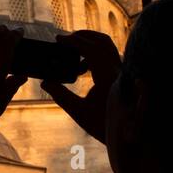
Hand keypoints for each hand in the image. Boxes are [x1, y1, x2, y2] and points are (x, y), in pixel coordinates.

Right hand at [41, 30, 121, 144]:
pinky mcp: (121, 75)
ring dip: (89, 45)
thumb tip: (45, 82)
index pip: (91, 49)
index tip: (58, 39)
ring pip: (107, 47)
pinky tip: (81, 70)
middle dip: (82, 37)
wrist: (127, 136)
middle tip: (65, 40)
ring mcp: (122, 72)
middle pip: (102, 41)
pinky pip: (108, 56)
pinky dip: (94, 55)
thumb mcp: (78, 111)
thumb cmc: (102, 125)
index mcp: (108, 77)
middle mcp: (118, 71)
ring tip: (71, 55)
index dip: (74, 41)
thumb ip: (60, 95)